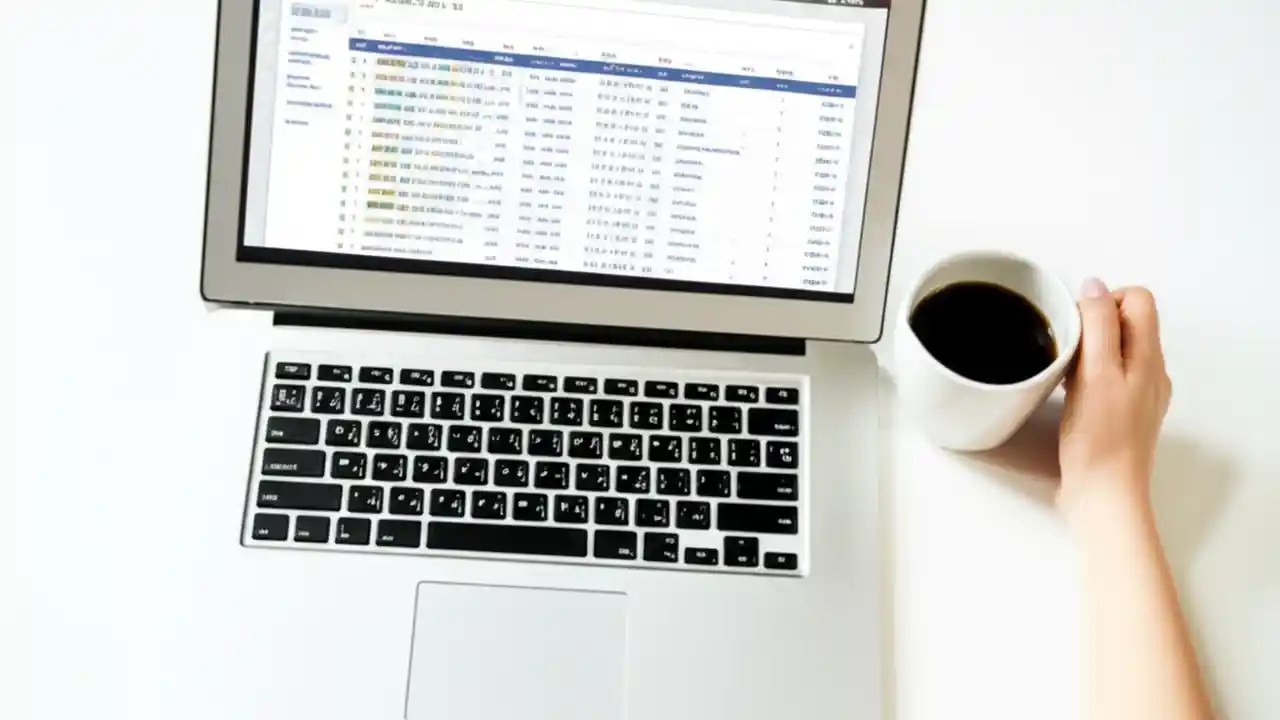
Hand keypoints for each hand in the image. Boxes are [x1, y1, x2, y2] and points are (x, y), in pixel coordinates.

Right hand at [1058, 279, 1172, 521]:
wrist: (1104, 495)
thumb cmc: (1099, 438)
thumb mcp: (1097, 373)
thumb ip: (1098, 325)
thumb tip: (1093, 285)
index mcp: (1148, 357)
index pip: (1138, 300)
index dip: (1105, 300)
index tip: (1075, 323)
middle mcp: (1149, 372)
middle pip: (1126, 323)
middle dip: (1093, 322)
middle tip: (1064, 345)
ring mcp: (1136, 395)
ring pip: (1114, 349)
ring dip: (1087, 348)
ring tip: (1063, 367)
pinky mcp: (1118, 414)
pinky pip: (1106, 376)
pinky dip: (1086, 372)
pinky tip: (1066, 390)